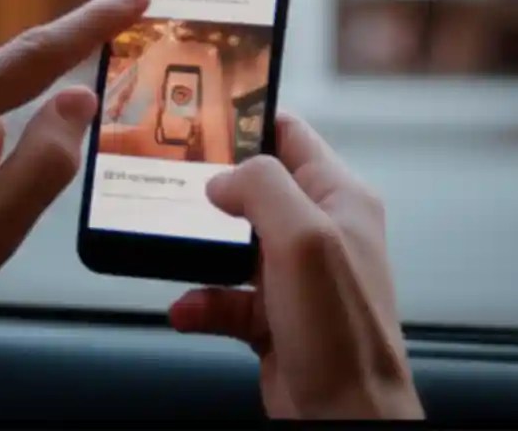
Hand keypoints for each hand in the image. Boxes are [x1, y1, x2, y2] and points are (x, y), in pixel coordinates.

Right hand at [168, 112, 422, 419]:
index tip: (204, 117)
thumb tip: (223, 178)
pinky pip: (225, 297)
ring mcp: (296, 276)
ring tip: (173, 251)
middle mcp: (320, 232)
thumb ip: (263, 188)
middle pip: (255, 189)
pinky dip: (201, 302)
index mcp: (339, 199)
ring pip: (232, 245)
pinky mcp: (274, 317)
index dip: (249, 121)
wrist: (344, 416)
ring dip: (199, 253)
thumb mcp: (303, 239)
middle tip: (173, 182)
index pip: (292, 136)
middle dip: (212, 190)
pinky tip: (188, 309)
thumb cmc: (343, 333)